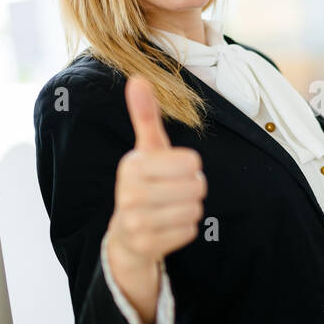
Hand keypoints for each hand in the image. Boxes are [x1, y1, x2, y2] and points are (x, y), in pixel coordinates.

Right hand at [104, 76, 206, 323]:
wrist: (126, 234)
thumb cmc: (145, 183)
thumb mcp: (146, 150)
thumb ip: (145, 116)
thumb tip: (137, 78)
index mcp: (132, 165)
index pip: (191, 162)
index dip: (190, 166)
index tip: (173, 171)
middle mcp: (129, 193)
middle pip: (197, 187)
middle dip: (193, 189)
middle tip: (174, 192)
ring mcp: (136, 221)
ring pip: (195, 210)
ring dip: (190, 209)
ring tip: (171, 208)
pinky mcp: (147, 245)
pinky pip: (190, 231)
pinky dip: (185, 229)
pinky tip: (168, 225)